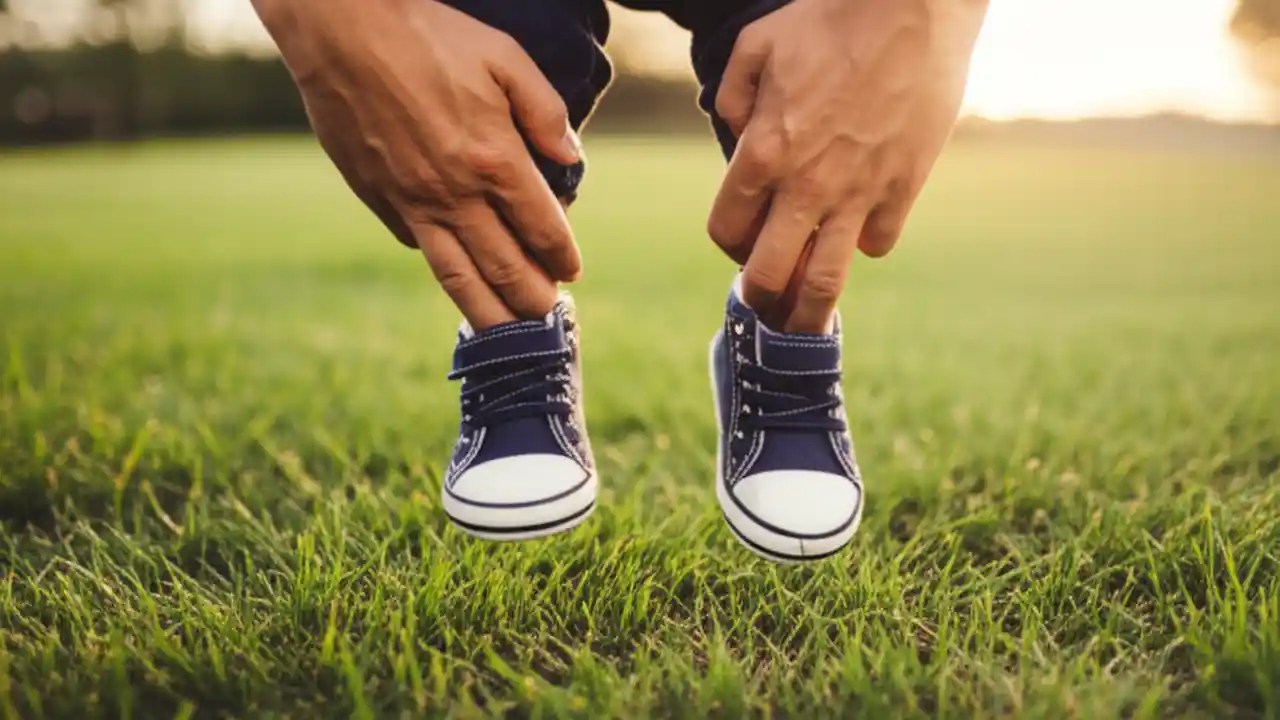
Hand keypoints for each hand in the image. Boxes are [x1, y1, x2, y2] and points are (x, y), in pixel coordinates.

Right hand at [251, 0, 581, 328]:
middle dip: (531, 300)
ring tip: (508, 332)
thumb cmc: (429, 36)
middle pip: (504, 268)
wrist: (344, 32)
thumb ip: (545, 112)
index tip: (571, 274)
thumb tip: (571, 157)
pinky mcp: (378, 200)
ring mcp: (414, 203)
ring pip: (457, 277)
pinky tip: (457, 276)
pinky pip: (417, 246)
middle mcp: (456, 194)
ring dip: (488, 312)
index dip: (562, 257)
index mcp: (495, 159)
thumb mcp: (505, 57)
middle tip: (546, 317)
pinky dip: (441, 266)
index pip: (543, 228)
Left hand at [709, 0, 987, 330]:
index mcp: (763, 154)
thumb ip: (734, 97)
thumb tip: (735, 132)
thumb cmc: (831, 19)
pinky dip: (865, 243)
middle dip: (760, 298)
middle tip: (763, 303)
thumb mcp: (758, 46)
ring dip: (809, 311)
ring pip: (825, 281)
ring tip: (804, 324)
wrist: (913, 7)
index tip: (740, 243)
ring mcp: (857, 194)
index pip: (727, 230)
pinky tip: (860, 230)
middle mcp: (805, 186)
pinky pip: (877, 243)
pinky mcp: (902, 190)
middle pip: (768, 275)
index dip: (730, 242)